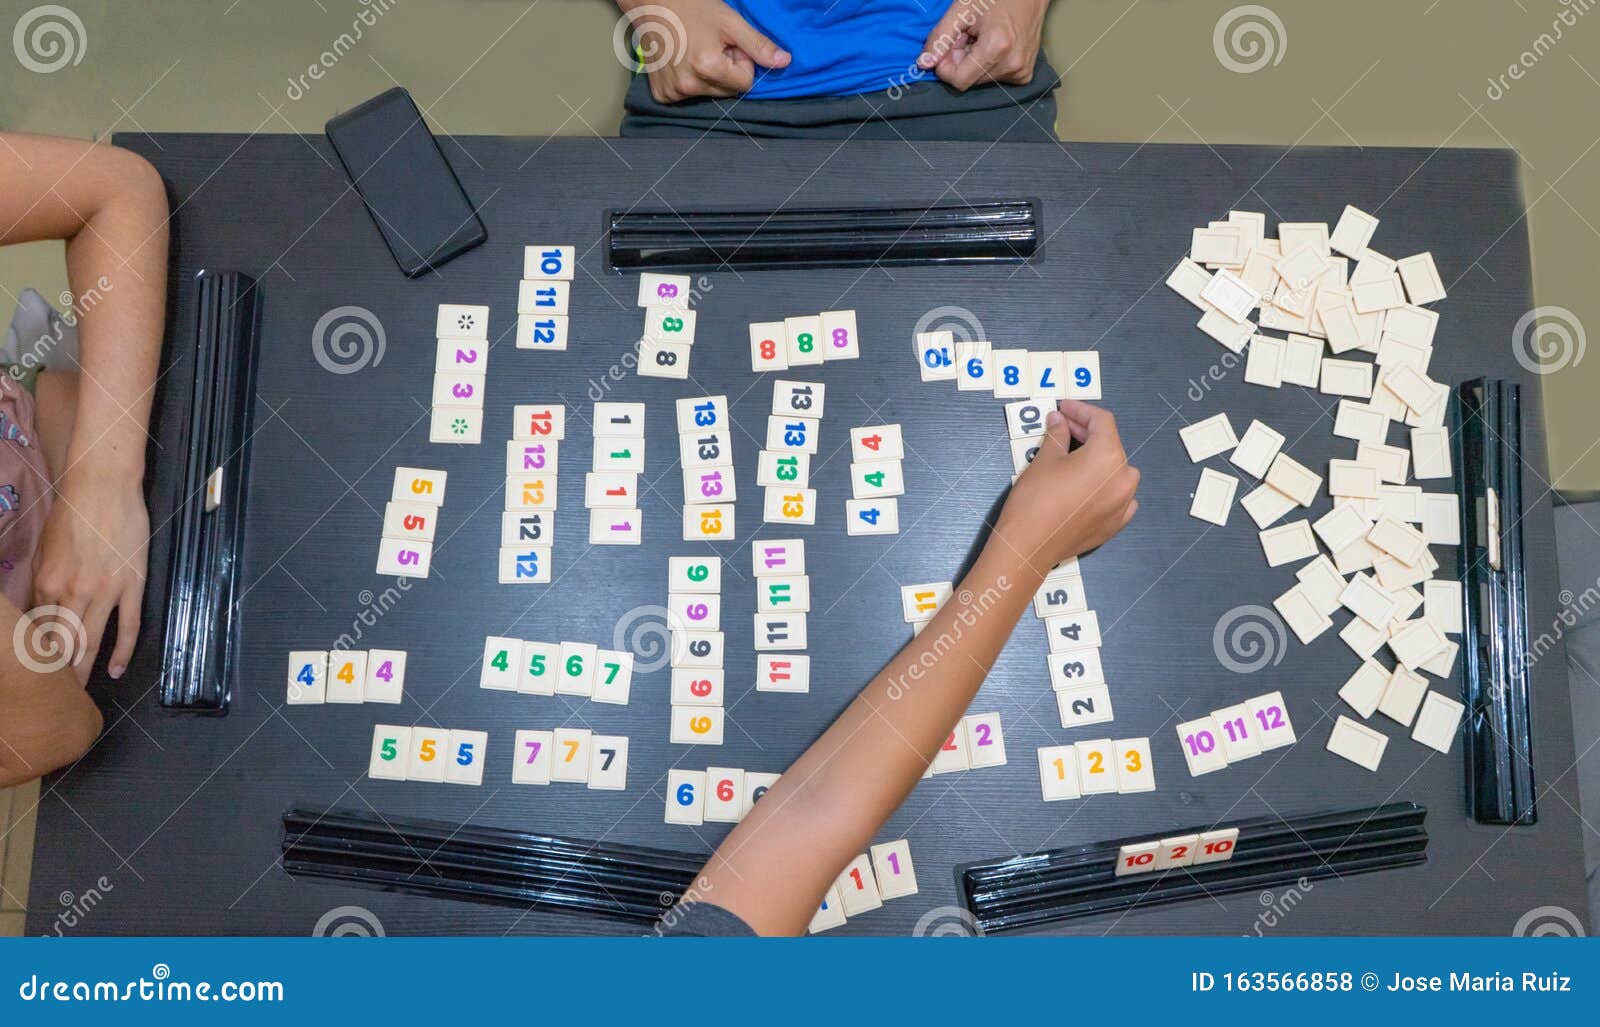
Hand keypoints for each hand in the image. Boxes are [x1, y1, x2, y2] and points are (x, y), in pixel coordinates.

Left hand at [31, 471, 147, 681]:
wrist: (104, 487)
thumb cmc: (71, 513)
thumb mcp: (44, 549)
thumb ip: (41, 582)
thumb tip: (38, 611)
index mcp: (47, 583)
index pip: (37, 629)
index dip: (34, 656)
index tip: (33, 677)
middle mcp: (73, 593)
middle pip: (62, 644)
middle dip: (55, 675)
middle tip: (52, 700)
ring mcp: (105, 592)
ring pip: (91, 641)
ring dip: (83, 670)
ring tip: (77, 696)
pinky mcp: (131, 587)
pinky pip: (127, 626)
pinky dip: (121, 652)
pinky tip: (115, 671)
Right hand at [618, 0, 790, 101]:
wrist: (651, 4)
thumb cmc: (691, 7)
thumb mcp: (730, 21)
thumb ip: (758, 45)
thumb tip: (784, 62)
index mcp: (708, 68)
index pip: (745, 83)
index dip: (741, 62)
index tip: (727, 44)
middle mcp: (689, 86)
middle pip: (727, 92)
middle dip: (725, 71)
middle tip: (711, 46)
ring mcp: (673, 93)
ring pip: (708, 94)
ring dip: (708, 77)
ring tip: (694, 51)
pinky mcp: (662, 95)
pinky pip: (687, 96)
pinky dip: (688, 82)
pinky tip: (681, 61)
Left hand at [918, 0, 1049, 91]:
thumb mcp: (962, 10)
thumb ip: (940, 38)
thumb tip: (924, 64)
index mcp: (997, 48)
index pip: (959, 80)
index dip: (947, 65)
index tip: (951, 43)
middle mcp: (1013, 65)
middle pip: (969, 80)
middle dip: (961, 61)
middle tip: (968, 36)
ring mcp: (1021, 71)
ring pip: (980, 81)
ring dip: (974, 62)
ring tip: (982, 38)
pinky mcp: (1025, 75)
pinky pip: (995, 79)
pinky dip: (988, 65)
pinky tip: (994, 45)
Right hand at [996, 400, 1138, 572]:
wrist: (1029, 546)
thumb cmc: (1035, 499)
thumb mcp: (1045, 459)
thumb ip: (1058, 434)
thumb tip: (1059, 420)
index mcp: (1109, 457)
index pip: (1102, 422)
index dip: (1081, 410)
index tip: (1063, 408)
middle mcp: (1124, 479)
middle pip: (1110, 445)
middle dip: (1086, 433)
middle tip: (1061, 427)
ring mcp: (1124, 504)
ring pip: (1116, 471)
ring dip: (1098, 459)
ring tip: (1073, 456)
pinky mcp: (1116, 523)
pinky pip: (1118, 496)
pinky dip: (1105, 486)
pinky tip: (1086, 484)